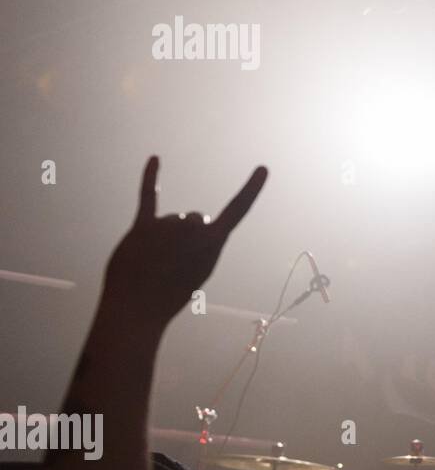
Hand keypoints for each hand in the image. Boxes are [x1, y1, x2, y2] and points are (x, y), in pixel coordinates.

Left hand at [102, 156, 268, 324]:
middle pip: (193, 219)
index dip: (251, 189)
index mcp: (213, 244)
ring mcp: (169, 227)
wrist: (136, 311)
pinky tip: (154, 158)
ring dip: (162, 236)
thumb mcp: (196, 273)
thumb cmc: (167, 297)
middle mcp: (194, 230)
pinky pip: (148, 196)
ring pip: (171, 220)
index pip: (237, 211)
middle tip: (170, 264)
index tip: (262, 168)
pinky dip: (151, 177)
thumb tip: (187, 221)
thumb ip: (197, 245)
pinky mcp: (144, 227)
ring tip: (151, 263)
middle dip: (184, 235)